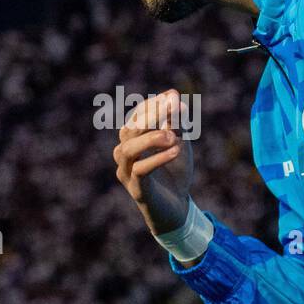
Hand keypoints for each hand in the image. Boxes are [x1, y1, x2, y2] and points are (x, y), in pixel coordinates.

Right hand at [113, 89, 192, 235]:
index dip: (152, 105)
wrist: (178, 209)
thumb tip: (174, 95)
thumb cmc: (175, 173)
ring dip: (150, 138)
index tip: (172, 96)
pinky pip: (140, 171)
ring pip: (128, 149)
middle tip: (172, 108)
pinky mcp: (136, 190)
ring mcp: (126, 172)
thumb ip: (176, 123)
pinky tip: (176, 150)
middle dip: (150, 116)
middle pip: (129, 130)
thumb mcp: (179, 143)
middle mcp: (124, 154)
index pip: (136, 116)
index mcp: (132, 140)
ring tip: (173, 135)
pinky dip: (157, 159)